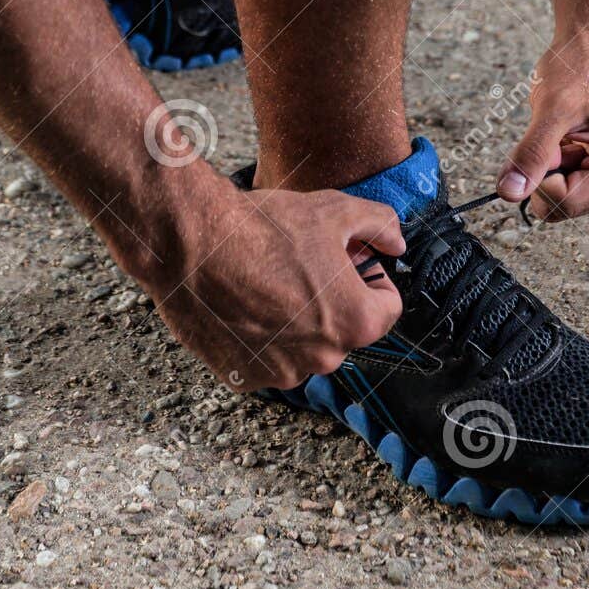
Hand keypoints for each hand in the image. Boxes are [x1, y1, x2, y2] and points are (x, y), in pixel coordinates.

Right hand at [135, 172, 404, 390]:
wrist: (193, 244)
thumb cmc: (264, 227)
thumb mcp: (336, 210)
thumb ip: (381, 226)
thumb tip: (396, 244)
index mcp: (356, 322)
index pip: (387, 306)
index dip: (368, 276)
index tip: (343, 260)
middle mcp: (325, 359)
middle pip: (343, 328)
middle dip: (330, 300)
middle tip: (299, 265)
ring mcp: (283, 373)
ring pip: (304, 346)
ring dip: (294, 321)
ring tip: (266, 282)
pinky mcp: (245, 378)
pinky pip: (266, 358)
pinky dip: (260, 337)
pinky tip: (243, 303)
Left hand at [497, 45, 588, 222]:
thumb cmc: (580, 68)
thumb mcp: (551, 110)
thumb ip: (531, 154)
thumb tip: (509, 192)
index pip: (566, 204)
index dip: (539, 181)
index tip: (539, 148)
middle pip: (563, 206)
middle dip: (545, 174)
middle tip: (552, 136)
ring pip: (557, 195)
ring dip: (548, 166)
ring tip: (560, 131)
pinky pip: (559, 181)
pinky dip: (550, 160)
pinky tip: (562, 134)